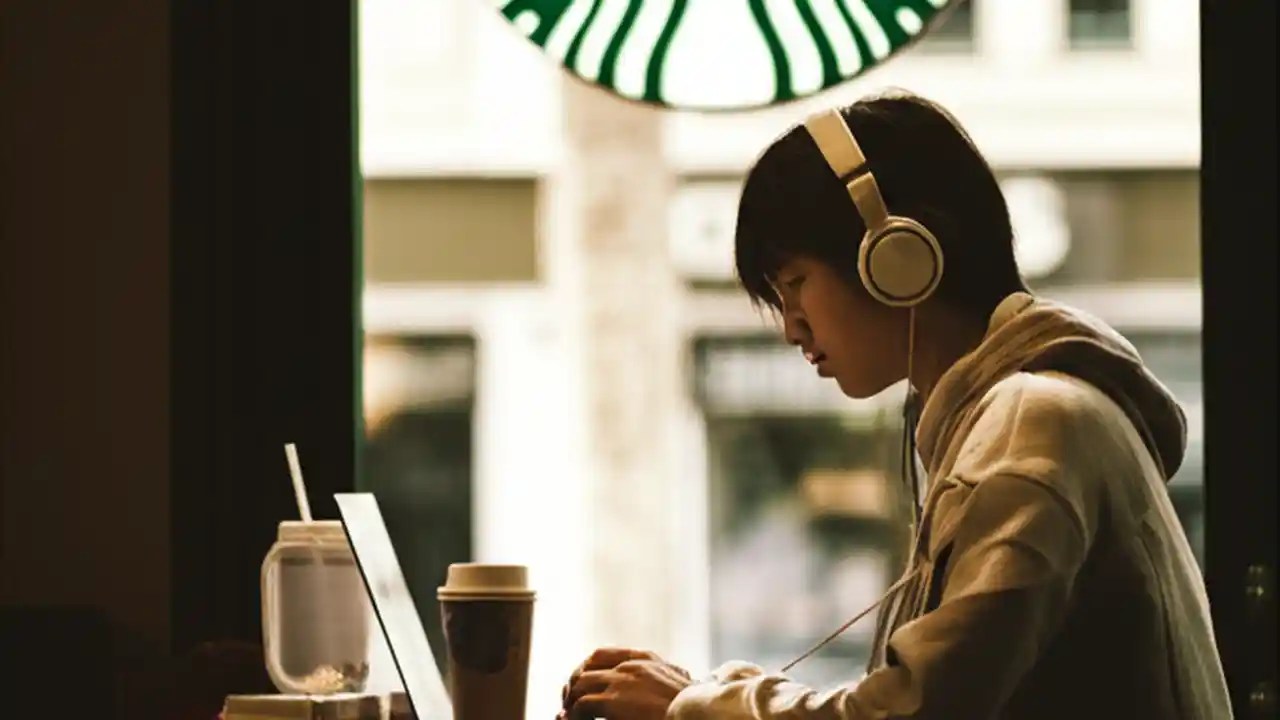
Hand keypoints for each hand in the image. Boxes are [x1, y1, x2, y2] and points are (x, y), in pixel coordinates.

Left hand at [559, 647, 692, 719]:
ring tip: (571, 718)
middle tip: (569, 706)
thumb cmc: (692, 708)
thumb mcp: (677, 684)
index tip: (581, 686)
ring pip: (578, 687)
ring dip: (571, 704)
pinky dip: (575, 717)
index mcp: (645, 660)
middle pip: (584, 669)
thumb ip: (660, 677)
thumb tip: (668, 680)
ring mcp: (620, 682)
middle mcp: (630, 666)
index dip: (584, 670)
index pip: (600, 655)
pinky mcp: (612, 703)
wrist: (700, 716)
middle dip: (573, 688)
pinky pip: (580, 707)